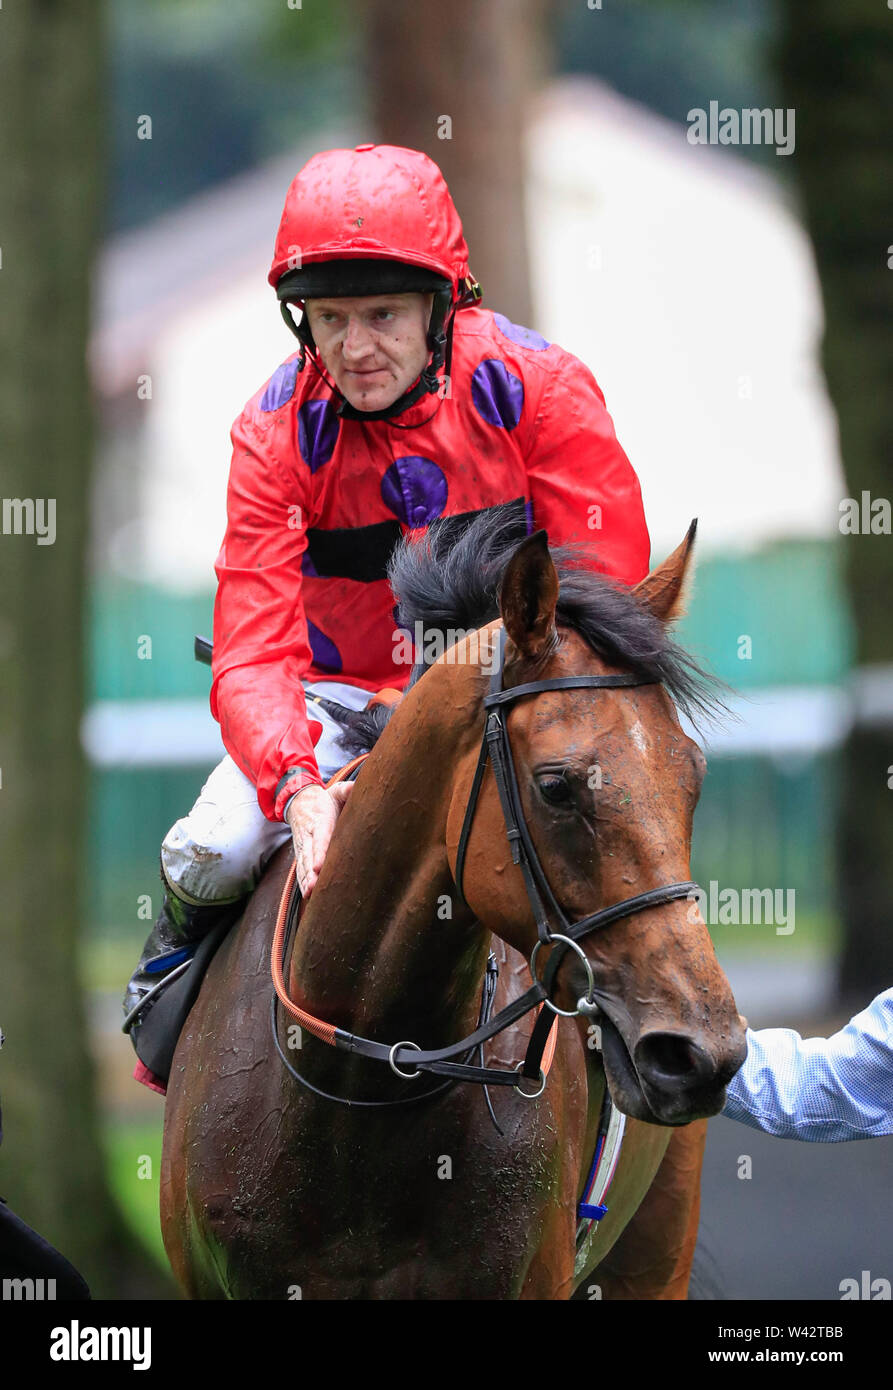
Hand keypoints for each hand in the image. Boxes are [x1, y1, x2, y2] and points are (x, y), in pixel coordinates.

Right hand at [286, 781, 354, 897]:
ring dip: (306, 880)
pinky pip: (301, 870)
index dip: (319, 851)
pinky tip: (308, 894)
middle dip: (311, 871)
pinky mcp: (302, 855)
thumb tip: (356, 787)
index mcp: (319, 820)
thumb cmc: (325, 801)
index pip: (320, 837)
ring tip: (310, 892)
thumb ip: (346, 790)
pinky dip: (302, 882)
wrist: (300, 803)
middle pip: (309, 855)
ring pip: (303, 865)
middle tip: (314, 885)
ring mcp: (303, 847)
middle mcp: (308, 835)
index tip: (319, 865)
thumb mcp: (336, 791)